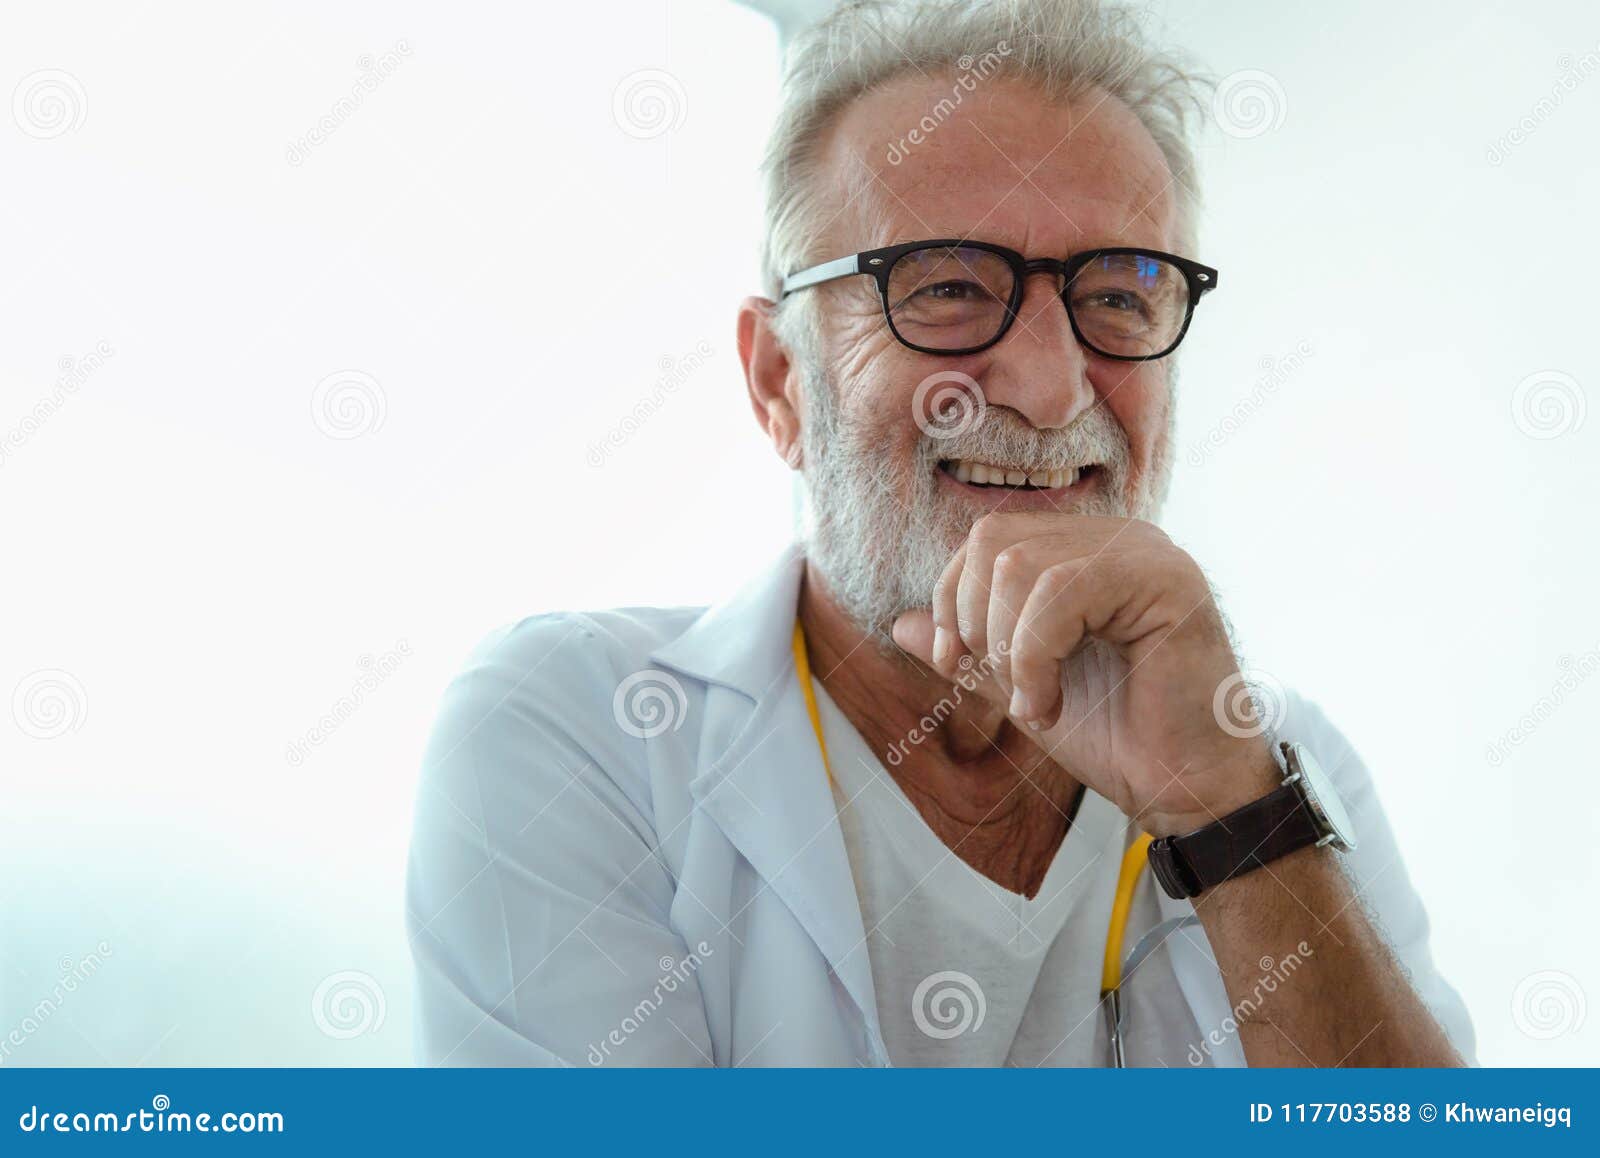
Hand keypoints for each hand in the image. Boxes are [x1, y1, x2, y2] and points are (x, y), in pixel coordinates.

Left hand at [891, 511, 1278, 836]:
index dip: (952, 598)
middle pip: (995, 540)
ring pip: (1021, 565)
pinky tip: (1051, 705)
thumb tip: (900, 623)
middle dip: (976, 622)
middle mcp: (1117, 538)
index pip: (988, 537)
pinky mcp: (1166, 580)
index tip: (957, 664)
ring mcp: (1146, 552)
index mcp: (1084, 551)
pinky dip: (1035, 656)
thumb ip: (969, 651)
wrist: (1183, 790)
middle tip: (1008, 688)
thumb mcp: (1019, 687)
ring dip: (1009, 650)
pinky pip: (1062, 591)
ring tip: (1037, 704)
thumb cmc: (1116, 739)